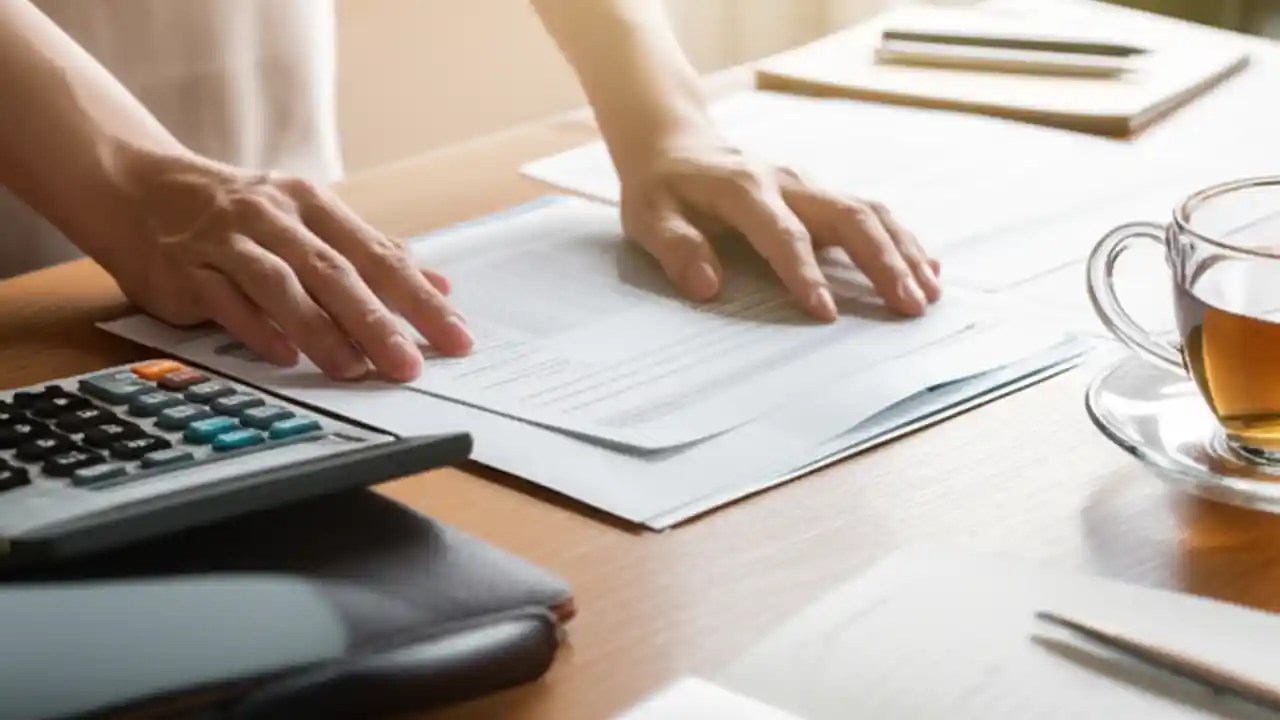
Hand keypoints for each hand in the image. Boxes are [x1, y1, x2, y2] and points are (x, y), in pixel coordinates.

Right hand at [102, 149, 472, 381]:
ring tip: (353, 369)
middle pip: (335, 272)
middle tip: (409, 364)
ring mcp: (228, 242)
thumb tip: (438, 286)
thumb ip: (372, 255)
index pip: (379, 256)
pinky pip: (225, 301)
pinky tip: (282, 357)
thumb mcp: (312, 224)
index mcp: (314, 207)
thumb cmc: (242, 217)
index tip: (455, 338)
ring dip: (320, 330)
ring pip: (281, 286)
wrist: (142, 191)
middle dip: (378, 321)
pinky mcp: (187, 269)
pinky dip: (255, 329)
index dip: (420, 299)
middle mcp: (274, 219)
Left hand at [618, 138, 941, 320]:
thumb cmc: (662, 189)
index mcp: (743, 189)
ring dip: (902, 252)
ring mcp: (809, 187)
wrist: (677, 143)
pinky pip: (869, 214)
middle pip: (847, 216)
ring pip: (868, 213)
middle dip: (881, 262)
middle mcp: (786, 183)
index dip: (804, 273)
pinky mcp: (820, 196)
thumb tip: (707, 286)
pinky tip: (927, 269)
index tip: (826, 313)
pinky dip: (901, 241)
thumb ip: (677, 248)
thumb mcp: (649, 218)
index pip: (782, 233)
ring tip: (927, 295)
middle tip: (908, 306)